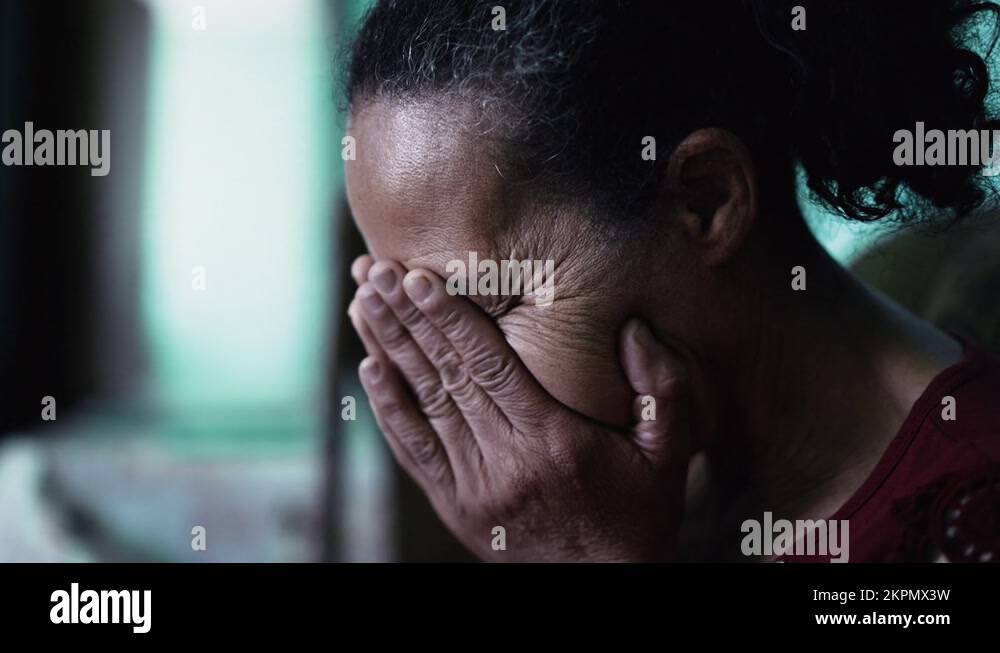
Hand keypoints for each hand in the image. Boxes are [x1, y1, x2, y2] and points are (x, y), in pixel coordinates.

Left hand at [348, 255, 691, 561]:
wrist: (604, 586)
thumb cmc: (639, 515)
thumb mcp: (670, 455)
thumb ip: (662, 390)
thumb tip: (635, 330)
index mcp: (553, 441)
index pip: (489, 366)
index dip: (450, 318)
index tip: (417, 277)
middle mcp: (505, 460)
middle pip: (444, 376)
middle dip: (405, 318)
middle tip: (372, 270)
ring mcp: (472, 485)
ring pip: (420, 405)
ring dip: (387, 349)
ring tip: (362, 301)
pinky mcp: (453, 504)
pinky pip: (412, 450)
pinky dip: (387, 407)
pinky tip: (369, 368)